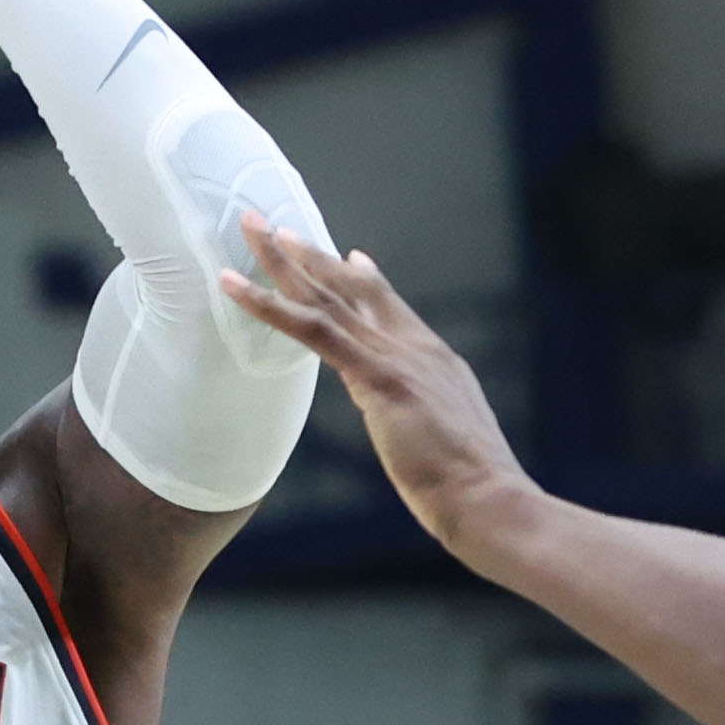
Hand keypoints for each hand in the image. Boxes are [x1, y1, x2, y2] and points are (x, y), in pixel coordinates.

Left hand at [221, 214, 532, 550]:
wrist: (489, 499)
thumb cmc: (470, 488)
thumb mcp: (448, 441)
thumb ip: (426, 417)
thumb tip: (414, 420)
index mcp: (436, 361)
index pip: (392, 309)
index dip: (364, 281)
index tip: (346, 256)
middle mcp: (416, 347)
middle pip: (353, 289)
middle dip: (313, 255)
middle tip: (276, 225)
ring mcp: (398, 357)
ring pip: (327, 297)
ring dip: (283, 261)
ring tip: (251, 229)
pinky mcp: (379, 376)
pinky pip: (313, 329)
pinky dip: (269, 306)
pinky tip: (236, 286)